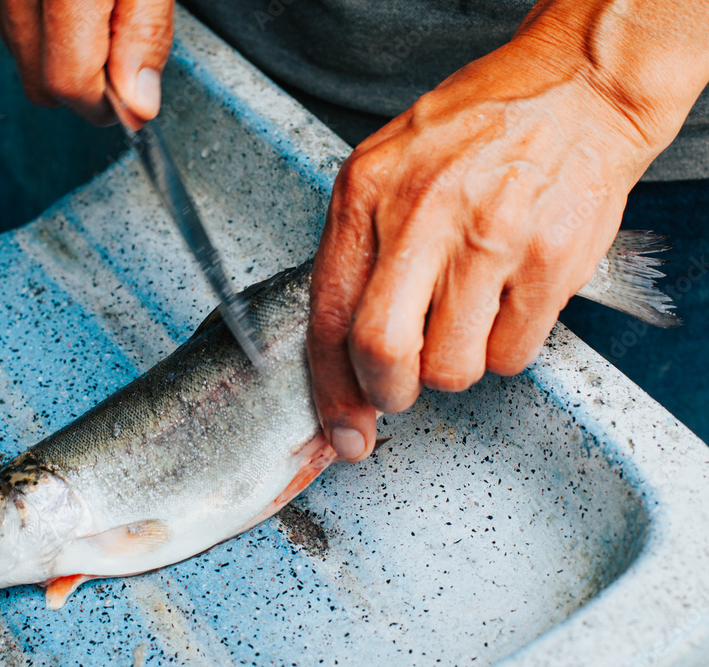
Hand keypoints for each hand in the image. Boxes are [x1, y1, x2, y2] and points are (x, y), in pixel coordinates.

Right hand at [0, 0, 173, 123]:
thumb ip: (145, 34)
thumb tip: (139, 104)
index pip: (70, 83)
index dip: (109, 102)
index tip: (136, 98)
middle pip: (41, 84)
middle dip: (87, 86)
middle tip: (125, 53)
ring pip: (23, 59)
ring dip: (63, 55)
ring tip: (99, 12)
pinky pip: (12, 27)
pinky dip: (44, 28)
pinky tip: (72, 3)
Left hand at [307, 23, 672, 462]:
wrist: (574, 89)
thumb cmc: (477, 129)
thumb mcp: (388, 165)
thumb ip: (358, 246)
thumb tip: (342, 344)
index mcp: (366, 192)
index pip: (329, 313)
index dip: (331, 386)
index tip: (342, 425)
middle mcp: (422, 213)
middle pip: (382, 350)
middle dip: (385, 393)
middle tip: (397, 392)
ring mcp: (490, 236)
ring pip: (452, 367)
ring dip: (453, 366)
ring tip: (466, 316)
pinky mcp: (550, 259)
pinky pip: (511, 355)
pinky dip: (503, 349)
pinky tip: (506, 301)